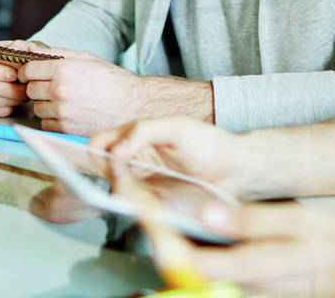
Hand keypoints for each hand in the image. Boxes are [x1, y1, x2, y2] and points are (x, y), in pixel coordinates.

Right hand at [0, 40, 38, 116]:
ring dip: (11, 99)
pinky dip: (5, 108)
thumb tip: (15, 53)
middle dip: (11, 89)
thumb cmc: (23, 59)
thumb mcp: (24, 48)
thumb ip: (20, 47)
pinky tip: (16, 101)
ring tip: (25, 93)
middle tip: (27, 87)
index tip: (16, 74)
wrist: (26, 71)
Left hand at [21, 50, 211, 136]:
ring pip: (37, 108)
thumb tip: (33, 51)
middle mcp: (59, 91)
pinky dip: (54, 120)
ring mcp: (62, 112)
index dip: (29, 72)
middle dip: (38, 88)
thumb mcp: (86, 59)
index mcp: (63, 70)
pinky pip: (47, 124)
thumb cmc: (112, 80)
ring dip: (46, 105)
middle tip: (54, 87)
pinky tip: (69, 113)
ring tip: (65, 101)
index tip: (34, 74)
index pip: (28, 71)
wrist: (133, 105)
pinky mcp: (67, 129)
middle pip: (30, 90)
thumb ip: (58, 55)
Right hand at [91, 116, 248, 195]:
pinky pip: (135, 208)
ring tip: (142, 191)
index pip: (101, 143)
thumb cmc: (209, 143)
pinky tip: (151, 204)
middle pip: (104, 170)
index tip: (113, 162)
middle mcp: (136, 161)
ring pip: (117, 191)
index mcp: (135, 137)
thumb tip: (117, 149)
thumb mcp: (177, 127)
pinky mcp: (155, 204)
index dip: (98, 152)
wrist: (236, 170)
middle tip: (127, 179)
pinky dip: (137, 208)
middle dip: (110, 176)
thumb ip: (144, 131)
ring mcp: (144, 183)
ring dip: (123, 193)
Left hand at [148, 201, 334, 297]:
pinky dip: (201, 264)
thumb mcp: (300, 222)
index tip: (142, 210)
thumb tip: (206, 215)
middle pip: (188, 275)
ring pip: (201, 280)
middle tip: (143, 210)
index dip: (159, 235)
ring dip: (179, 253)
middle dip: (161, 244)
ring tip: (161, 220)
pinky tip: (195, 241)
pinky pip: (222, 284)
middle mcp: (247, 291)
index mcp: (254, 268)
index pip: (189, 260)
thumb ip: (251, 223)